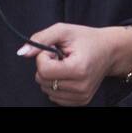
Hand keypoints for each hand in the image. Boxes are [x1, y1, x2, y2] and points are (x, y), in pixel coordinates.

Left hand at [16, 23, 131, 105]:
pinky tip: (67, 74)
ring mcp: (81, 96)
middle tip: (60, 56)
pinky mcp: (81, 101)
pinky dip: (56, 85)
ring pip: (47, 90)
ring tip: (64, 64)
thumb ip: (40, 39)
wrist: (109, 51)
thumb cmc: (86, 39)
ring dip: (50, 76)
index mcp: (78, 69)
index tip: (53, 50)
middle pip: (43, 81)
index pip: (44, 70)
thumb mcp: (63, 30)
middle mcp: (81, 87)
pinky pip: (55, 96)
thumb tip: (22, 52)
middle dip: (45, 66)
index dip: (43, 57)